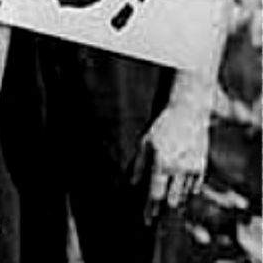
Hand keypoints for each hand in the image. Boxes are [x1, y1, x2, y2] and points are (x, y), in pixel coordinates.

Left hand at [132, 102, 208, 222]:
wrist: (187, 112)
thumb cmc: (161, 127)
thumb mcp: (144, 142)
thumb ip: (137, 165)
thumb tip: (131, 185)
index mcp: (161, 161)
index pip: (155, 193)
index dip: (150, 209)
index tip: (147, 221)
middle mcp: (178, 168)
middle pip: (171, 201)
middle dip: (163, 213)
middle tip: (155, 222)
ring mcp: (192, 169)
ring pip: (182, 196)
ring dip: (173, 204)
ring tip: (164, 208)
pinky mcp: (202, 168)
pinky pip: (192, 189)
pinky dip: (183, 193)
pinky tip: (176, 193)